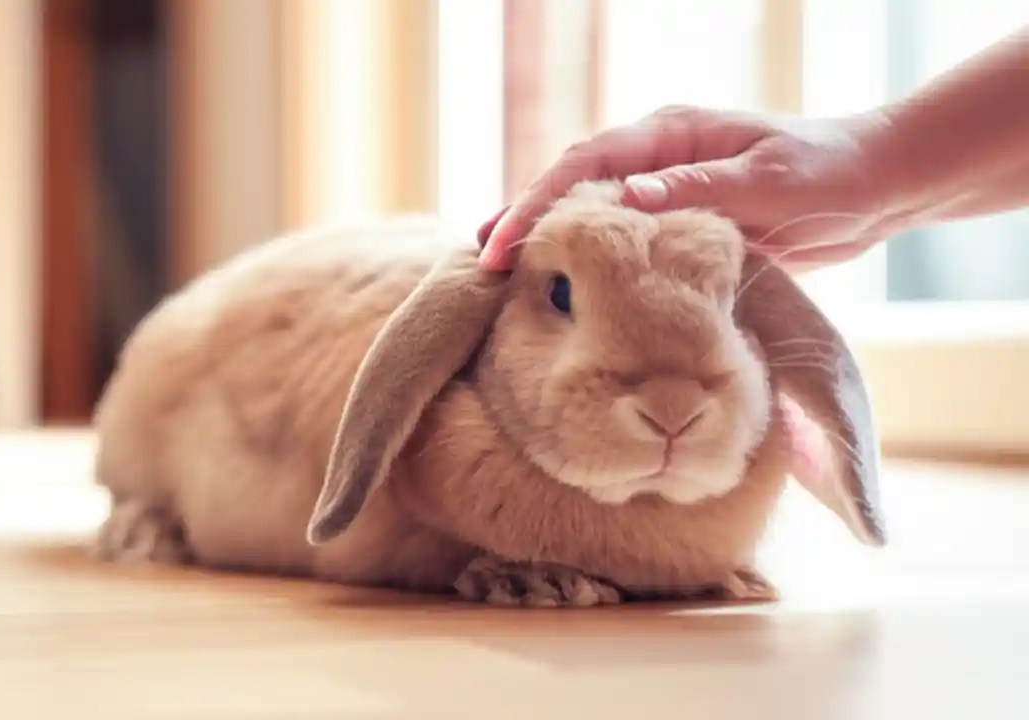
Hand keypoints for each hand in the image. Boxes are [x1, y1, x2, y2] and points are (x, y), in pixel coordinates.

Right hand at [477, 106, 897, 272]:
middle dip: (525, 218)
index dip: (539, 201)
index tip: (504, 239)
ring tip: (498, 270)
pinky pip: (621, 241)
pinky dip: (587, 259)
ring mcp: (664, 190)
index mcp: (669, 135)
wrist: (871, 188)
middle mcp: (656, 159)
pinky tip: (562, 283)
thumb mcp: (766, 181)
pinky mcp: (677, 223)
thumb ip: (697, 188)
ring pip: (590, 213)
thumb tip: (626, 198)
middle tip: (482, 259)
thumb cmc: (825, 174)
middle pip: (573, 185)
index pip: (586, 165)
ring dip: (547, 239)